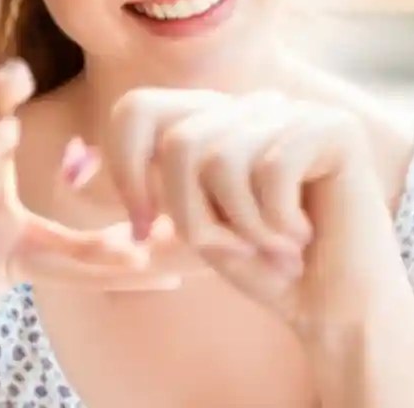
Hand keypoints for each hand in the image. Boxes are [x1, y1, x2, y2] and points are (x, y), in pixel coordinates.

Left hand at [101, 89, 404, 334]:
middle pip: (176, 140)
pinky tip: (303, 236)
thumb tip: (76, 165)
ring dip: (238, 225)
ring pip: (216, 155)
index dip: (125, 167)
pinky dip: (276, 222)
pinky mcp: (333, 129)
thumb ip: (151, 190)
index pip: (138, 109)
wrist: (336, 307)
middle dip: (192, 215)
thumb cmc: (265, 269)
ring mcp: (295, 112)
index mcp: (217, 121)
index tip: (144, 226)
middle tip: (231, 249)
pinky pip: (269, 167)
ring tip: (271, 245)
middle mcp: (253, 106)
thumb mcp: (195, 225)